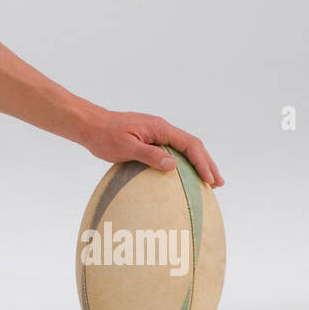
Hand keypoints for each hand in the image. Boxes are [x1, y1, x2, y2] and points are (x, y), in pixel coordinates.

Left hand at [75, 103, 224, 186]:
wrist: (89, 125)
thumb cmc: (104, 136)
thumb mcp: (126, 147)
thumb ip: (149, 155)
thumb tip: (173, 165)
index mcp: (160, 128)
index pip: (190, 144)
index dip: (203, 162)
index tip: (210, 179)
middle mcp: (161, 129)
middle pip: (192, 146)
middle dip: (207, 164)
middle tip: (218, 184)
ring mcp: (156, 134)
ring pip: (184, 148)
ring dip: (198, 164)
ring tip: (208, 182)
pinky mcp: (149, 140)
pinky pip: (173, 150)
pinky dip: (183, 162)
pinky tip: (184, 175)